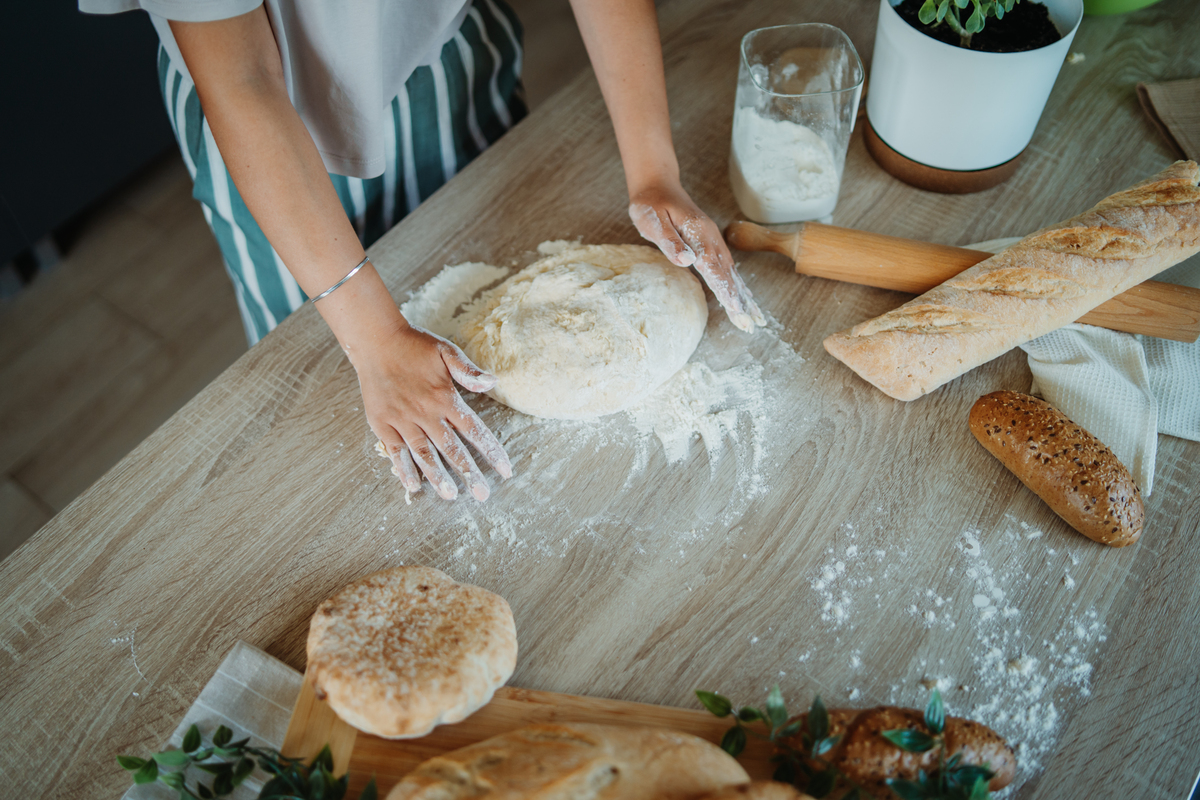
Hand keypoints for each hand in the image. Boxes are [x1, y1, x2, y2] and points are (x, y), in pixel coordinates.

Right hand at [355, 322, 511, 500]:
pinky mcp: (382, 423)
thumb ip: (468, 371)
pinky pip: (395, 451)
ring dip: (438, 477)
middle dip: (469, 473)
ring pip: (423, 454)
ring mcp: (402, 420)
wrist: (376, 340)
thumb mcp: (446, 351)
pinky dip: (404, 468)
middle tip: (483, 495)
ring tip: (450, 496)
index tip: (505, 470)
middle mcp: (425, 413)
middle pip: (451, 449)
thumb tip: (493, 382)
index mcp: (444, 398)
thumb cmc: (415, 345)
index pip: (474, 430)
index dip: (491, 451)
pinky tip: (413, 485)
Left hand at [629, 183, 765, 331]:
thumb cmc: (651, 204)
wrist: (658, 184)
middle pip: (728, 273)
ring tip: (755, 317)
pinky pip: (727, 265)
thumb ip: (670, 242)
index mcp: (698, 234)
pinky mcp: (710, 241)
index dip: (726, 290)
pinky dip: (737, 283)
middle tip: (751, 324)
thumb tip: (687, 260)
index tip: (737, 310)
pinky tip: (743, 295)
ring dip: (743, 295)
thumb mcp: (653, 221)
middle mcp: (711, 237)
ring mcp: (713, 239)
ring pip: (732, 271)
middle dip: (740, 300)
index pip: (714, 267)